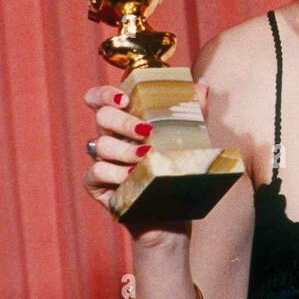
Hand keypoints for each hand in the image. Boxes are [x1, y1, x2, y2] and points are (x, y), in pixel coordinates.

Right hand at [82, 81, 209, 247]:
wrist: (174, 214)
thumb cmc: (177, 173)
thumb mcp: (190, 141)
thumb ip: (194, 112)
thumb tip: (202, 84)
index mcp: (125, 123)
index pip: (100, 99)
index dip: (105, 94)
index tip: (125, 99)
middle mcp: (110, 138)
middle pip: (102, 117)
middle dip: (124, 122)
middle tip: (147, 132)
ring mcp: (102, 161)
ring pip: (100, 145)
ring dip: (123, 149)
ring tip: (144, 157)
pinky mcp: (97, 185)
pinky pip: (95, 172)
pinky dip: (113, 172)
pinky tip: (131, 175)